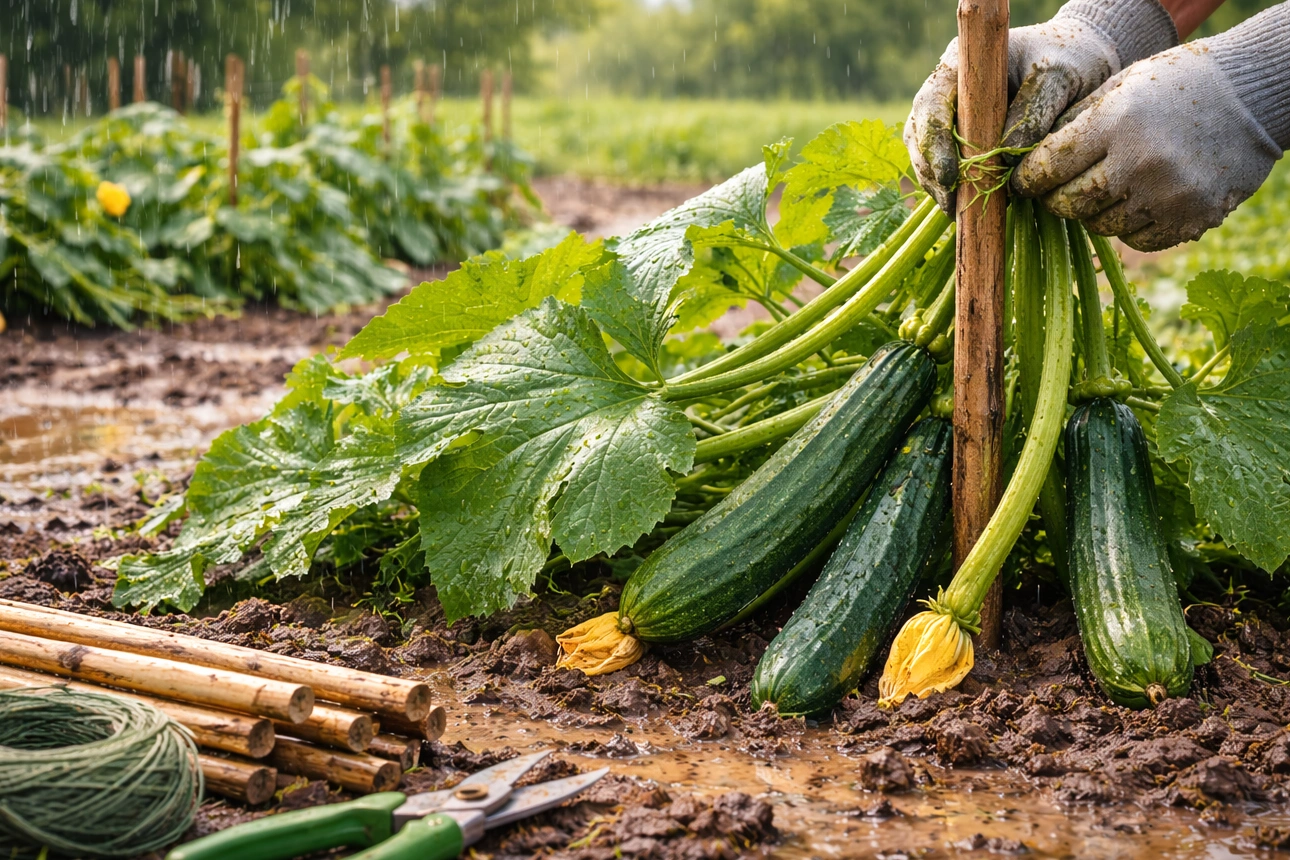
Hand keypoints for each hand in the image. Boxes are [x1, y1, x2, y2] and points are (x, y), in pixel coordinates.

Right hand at [905, 0, 1177, 211]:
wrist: (1081, 62)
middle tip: (951, 203)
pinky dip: (952, 188)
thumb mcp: (1059, 76)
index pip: (930, 104)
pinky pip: (945, 167)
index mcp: (961, 65)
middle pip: (920, 135)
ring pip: (927, 155)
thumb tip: (1008, 154)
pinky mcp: (963, 140)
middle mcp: (948, 91)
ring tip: (957, 211)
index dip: (934, 141)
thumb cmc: (1070, 60)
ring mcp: (951, 117)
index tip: (950, 175)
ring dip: (937, 185)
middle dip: (931, 171)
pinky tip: (966, 207)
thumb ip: (1034, 109)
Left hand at [1013, 37, 1285, 250]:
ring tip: (1105, 188)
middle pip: (1069, 203)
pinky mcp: (1190, 220)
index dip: (1028, 179)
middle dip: (1055, 199)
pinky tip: (1136, 200)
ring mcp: (1168, 196)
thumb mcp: (1117, 89)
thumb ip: (1070, 127)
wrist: (1250, 99)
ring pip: (1100, 225)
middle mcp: (1141, 162)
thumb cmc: (1171, 89)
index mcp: (1117, 122)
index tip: (1021, 183)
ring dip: (1093, 212)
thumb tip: (1021, 166)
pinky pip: (1136, 239)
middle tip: (1054, 191)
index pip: (1049, 166)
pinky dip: (1127, 225)